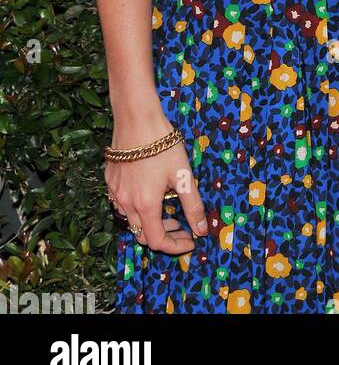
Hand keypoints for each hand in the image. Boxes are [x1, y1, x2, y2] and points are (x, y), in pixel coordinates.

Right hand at [105, 110, 207, 254]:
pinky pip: (121, 203)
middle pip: (141, 234)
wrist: (137, 118)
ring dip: (148, 220)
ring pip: (129, 219)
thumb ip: (193, 205)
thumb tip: (202, 230)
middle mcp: (125, 203)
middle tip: (180, 223)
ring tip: (166, 206)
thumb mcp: (184, 175)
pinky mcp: (110, 179)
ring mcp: (115, 191)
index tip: (190, 239)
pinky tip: (148, 192)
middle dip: (163, 234)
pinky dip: (136, 206)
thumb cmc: (163, 145)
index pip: (156, 241)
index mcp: (145, 205)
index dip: (175, 246)